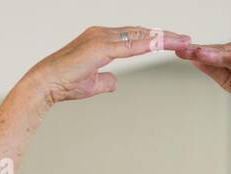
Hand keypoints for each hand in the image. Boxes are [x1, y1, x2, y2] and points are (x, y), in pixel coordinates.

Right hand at [27, 25, 190, 104]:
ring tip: (183, 42)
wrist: (45, 84)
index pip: (133, 36)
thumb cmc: (64, 84)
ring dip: (162, 39)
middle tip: (185, 39)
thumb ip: (105, 81)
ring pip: (139, 35)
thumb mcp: (92, 84)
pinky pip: (130, 45)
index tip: (171, 42)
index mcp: (100, 39)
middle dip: (164, 36)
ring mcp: (101, 37)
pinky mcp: (100, 47)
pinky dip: (148, 44)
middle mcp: (102, 33)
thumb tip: (115, 82)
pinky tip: (163, 45)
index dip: (152, 39)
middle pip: (140, 32)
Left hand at [177, 40, 230, 118]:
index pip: (211, 52)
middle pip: (219, 50)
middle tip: (181, 50)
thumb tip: (194, 60)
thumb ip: (214, 70)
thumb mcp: (230, 82)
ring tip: (199, 53)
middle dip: (200, 50)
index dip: (194, 52)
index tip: (176, 51)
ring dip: (216, 53)